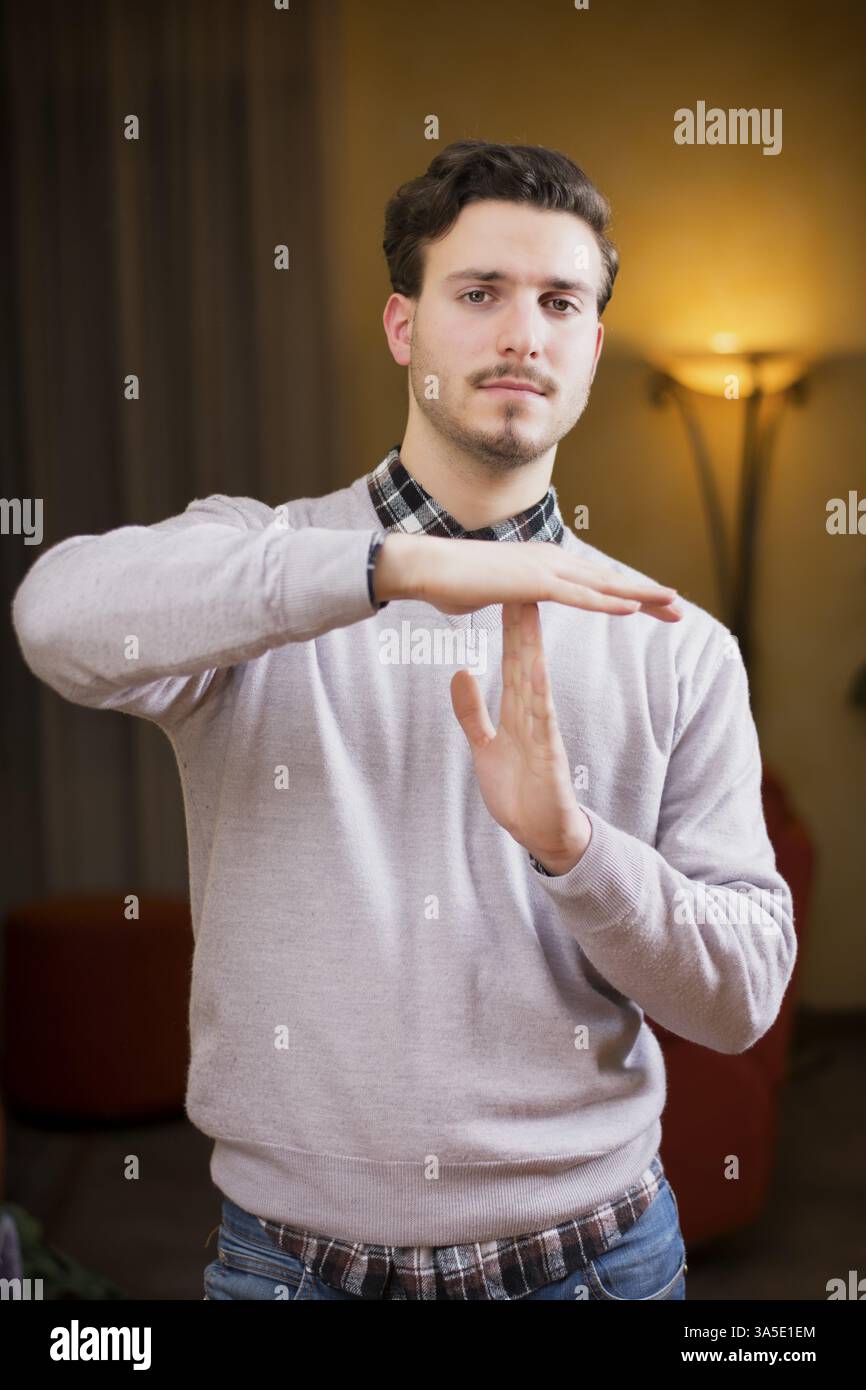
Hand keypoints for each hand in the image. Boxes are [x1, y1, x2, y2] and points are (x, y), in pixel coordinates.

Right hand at [375, 532, 682, 621]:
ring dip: (641, 595)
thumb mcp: (486, 590)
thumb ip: (503, 595)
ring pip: (604, 584)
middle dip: (647, 594)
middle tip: (679, 607)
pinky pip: (578, 596)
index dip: (626, 592)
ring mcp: (543, 568)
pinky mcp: (533, 582)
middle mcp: (550, 559)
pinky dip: (608, 602)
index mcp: (542, 562)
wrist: (425, 566)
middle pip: (609, 580)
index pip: (594, 580)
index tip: (653, 605)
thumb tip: (500, 599)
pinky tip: (633, 609)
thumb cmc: (447, 581)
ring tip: (673, 603)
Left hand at [450, 602, 592, 874]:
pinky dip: (540, 693)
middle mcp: (532, 714)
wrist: (541, 833)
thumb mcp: (484, 746)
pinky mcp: (549, 753)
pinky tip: (537, 668)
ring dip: (531, 646)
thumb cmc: (518, 790)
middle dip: (522, 622)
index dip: (509, 627)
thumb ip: (473, 712)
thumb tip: (461, 673)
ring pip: (535, 680)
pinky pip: (544, 718)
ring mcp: (543, 731)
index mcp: (518, 711)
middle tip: (521, 581)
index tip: (506, 592)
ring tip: (528, 611)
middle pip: (526, 659)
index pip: (514, 660)